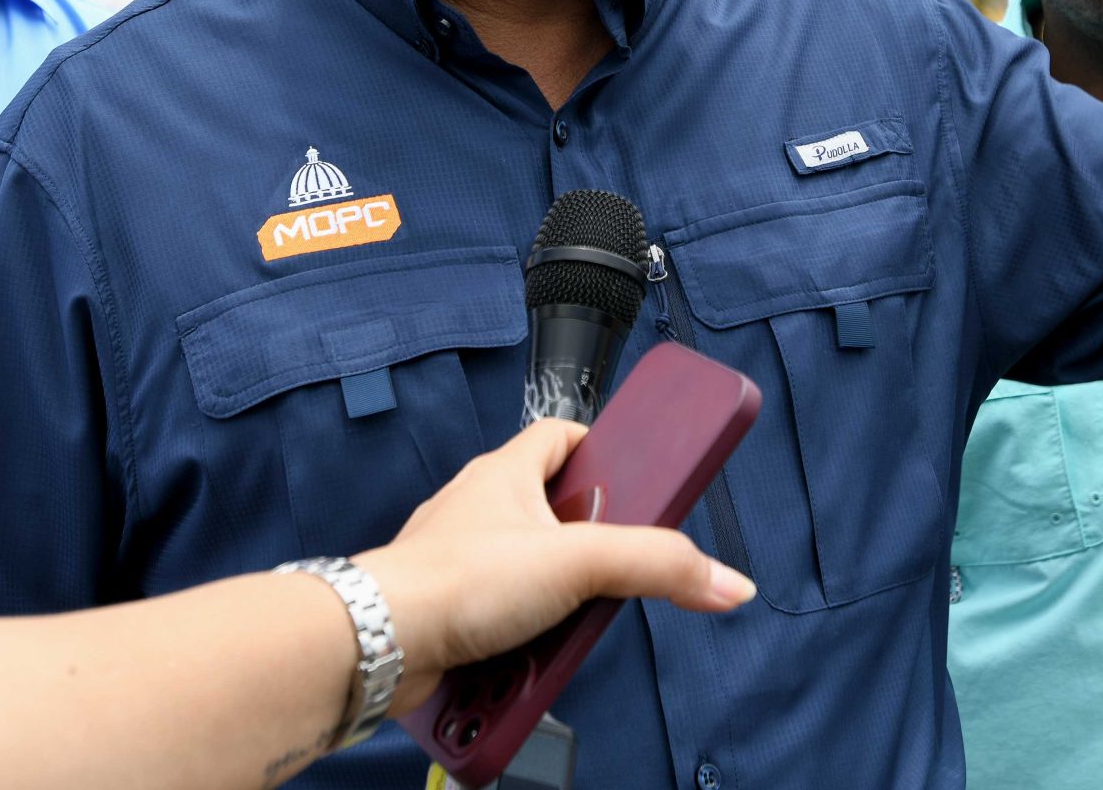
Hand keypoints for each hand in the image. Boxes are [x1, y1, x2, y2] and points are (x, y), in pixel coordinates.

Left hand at [353, 419, 754, 713]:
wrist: (378, 643)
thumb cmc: (451, 580)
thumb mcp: (578, 562)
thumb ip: (657, 566)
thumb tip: (724, 580)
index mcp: (506, 474)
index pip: (563, 437)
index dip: (603, 452)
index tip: (638, 476)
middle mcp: (480, 513)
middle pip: (556, 520)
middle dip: (588, 557)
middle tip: (608, 578)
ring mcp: (462, 566)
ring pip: (531, 582)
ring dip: (555, 614)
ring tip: (561, 633)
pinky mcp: (450, 617)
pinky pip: (503, 629)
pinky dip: (522, 651)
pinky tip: (526, 666)